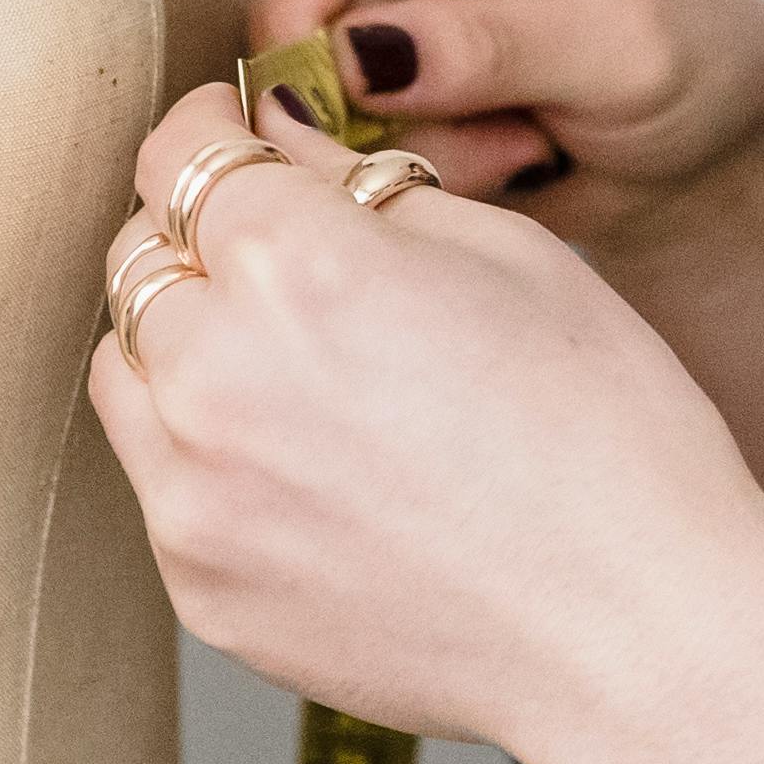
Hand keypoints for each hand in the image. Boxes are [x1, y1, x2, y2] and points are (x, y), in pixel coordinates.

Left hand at [84, 83, 763, 751]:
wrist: (634, 634)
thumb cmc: (609, 432)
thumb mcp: (510, 253)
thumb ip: (364, 187)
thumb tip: (276, 144)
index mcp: (294, 263)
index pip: (177, 151)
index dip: (213, 130)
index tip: (240, 141)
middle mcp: (213, 374)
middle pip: (139, 256)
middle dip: (201, 236)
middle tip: (291, 258)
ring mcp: (193, 495)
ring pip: (128, 373)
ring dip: (185, 345)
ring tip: (298, 368)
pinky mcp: (200, 589)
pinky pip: (164, 484)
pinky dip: (210, 455)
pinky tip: (320, 468)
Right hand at [255, 0, 763, 598]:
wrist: (721, 141)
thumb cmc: (701, 54)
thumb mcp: (618, 46)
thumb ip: (486, 46)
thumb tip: (354, 56)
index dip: (294, 4)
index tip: (323, 105)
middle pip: (293, 0)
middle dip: (373, 98)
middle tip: (498, 137)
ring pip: (312, 85)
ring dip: (407, 141)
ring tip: (527, 141)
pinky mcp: (377, 64)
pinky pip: (337, 135)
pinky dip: (412, 164)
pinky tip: (504, 156)